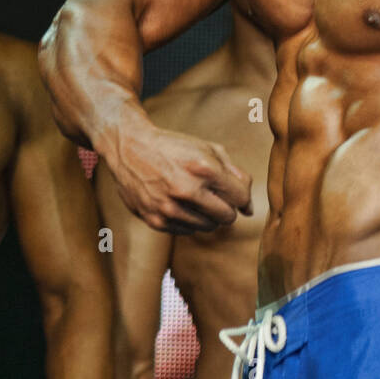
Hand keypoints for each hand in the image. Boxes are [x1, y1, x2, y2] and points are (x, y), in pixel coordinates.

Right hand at [109, 124, 251, 233]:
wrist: (130, 148)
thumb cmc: (174, 148)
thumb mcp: (208, 149)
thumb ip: (235, 175)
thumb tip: (250, 207)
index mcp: (204, 168)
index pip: (241, 199)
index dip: (243, 200)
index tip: (237, 198)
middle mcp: (187, 190)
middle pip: (227, 217)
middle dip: (228, 210)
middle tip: (217, 199)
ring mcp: (169, 208)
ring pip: (208, 227)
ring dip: (208, 216)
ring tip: (196, 199)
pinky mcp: (155, 220)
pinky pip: (187, 230)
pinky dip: (189, 220)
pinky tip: (180, 204)